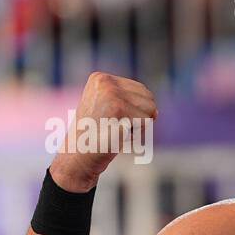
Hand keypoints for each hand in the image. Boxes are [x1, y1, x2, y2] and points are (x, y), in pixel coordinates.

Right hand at [52, 72, 158, 191]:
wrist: (78, 157)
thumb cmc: (96, 136)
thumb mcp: (107, 109)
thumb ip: (130, 101)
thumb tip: (156, 111)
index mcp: (100, 78)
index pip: (141, 90)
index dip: (135, 110)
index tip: (111, 118)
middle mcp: (105, 82)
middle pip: (149, 98)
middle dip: (139, 116)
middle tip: (114, 126)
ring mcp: (111, 94)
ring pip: (151, 109)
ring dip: (138, 125)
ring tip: (116, 130)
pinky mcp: (118, 109)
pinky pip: (147, 122)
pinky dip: (137, 133)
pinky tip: (118, 136)